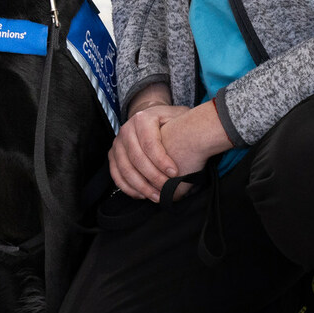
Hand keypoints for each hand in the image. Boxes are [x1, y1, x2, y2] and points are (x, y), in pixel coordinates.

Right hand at [108, 86, 233, 201]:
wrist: (149, 118)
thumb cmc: (169, 121)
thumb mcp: (180, 116)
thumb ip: (188, 126)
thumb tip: (201, 140)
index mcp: (142, 118)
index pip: (149, 143)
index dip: (161, 161)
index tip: (175, 173)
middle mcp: (126, 129)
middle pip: (136, 158)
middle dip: (153, 177)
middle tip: (167, 189)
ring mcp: (117, 143)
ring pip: (125, 169)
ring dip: (141, 186)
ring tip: (157, 196)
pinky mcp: (113, 155)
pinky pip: (116, 175)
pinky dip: (128, 187)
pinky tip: (142, 195)